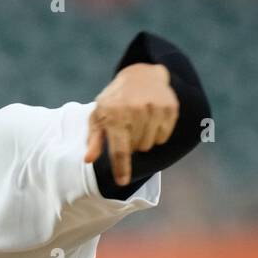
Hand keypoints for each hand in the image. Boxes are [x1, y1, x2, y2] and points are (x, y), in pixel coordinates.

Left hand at [83, 63, 178, 184]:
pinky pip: (164, 137)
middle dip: (131, 145)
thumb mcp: (98, 116)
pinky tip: (150, 120)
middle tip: (127, 130)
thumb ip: (94, 139)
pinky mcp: (170, 108)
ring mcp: (155, 108)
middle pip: (137, 149)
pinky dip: (157, 134)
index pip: (119, 149)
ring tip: (138, 125)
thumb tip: (88, 159)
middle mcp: (135, 110)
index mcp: (114, 115)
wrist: (140, 75)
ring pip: (151, 144)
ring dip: (143, 140)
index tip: (122, 182)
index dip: (121, 168)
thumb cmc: (114, 101)